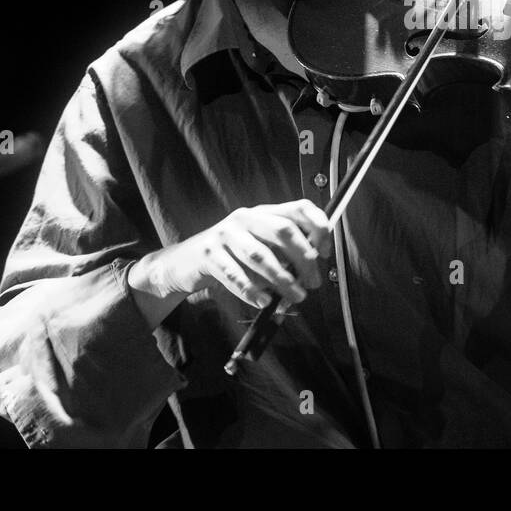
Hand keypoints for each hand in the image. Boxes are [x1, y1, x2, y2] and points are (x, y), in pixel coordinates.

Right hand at [130, 200, 332, 325]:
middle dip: (303, 259)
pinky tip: (264, 302)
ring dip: (282, 279)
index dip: (318, 227)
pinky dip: (252, 291)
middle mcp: (245, 217)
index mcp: (263, 212)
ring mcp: (225, 233)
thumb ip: (284, 254)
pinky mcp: (208, 254)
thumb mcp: (259, 247)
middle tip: (313, 283)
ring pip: (260, 255)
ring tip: (295, 297)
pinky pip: (234, 275)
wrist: (184, 262)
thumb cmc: (231, 257)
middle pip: (283, 231)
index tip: (326, 252)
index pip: (299, 208)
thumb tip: (312, 272)